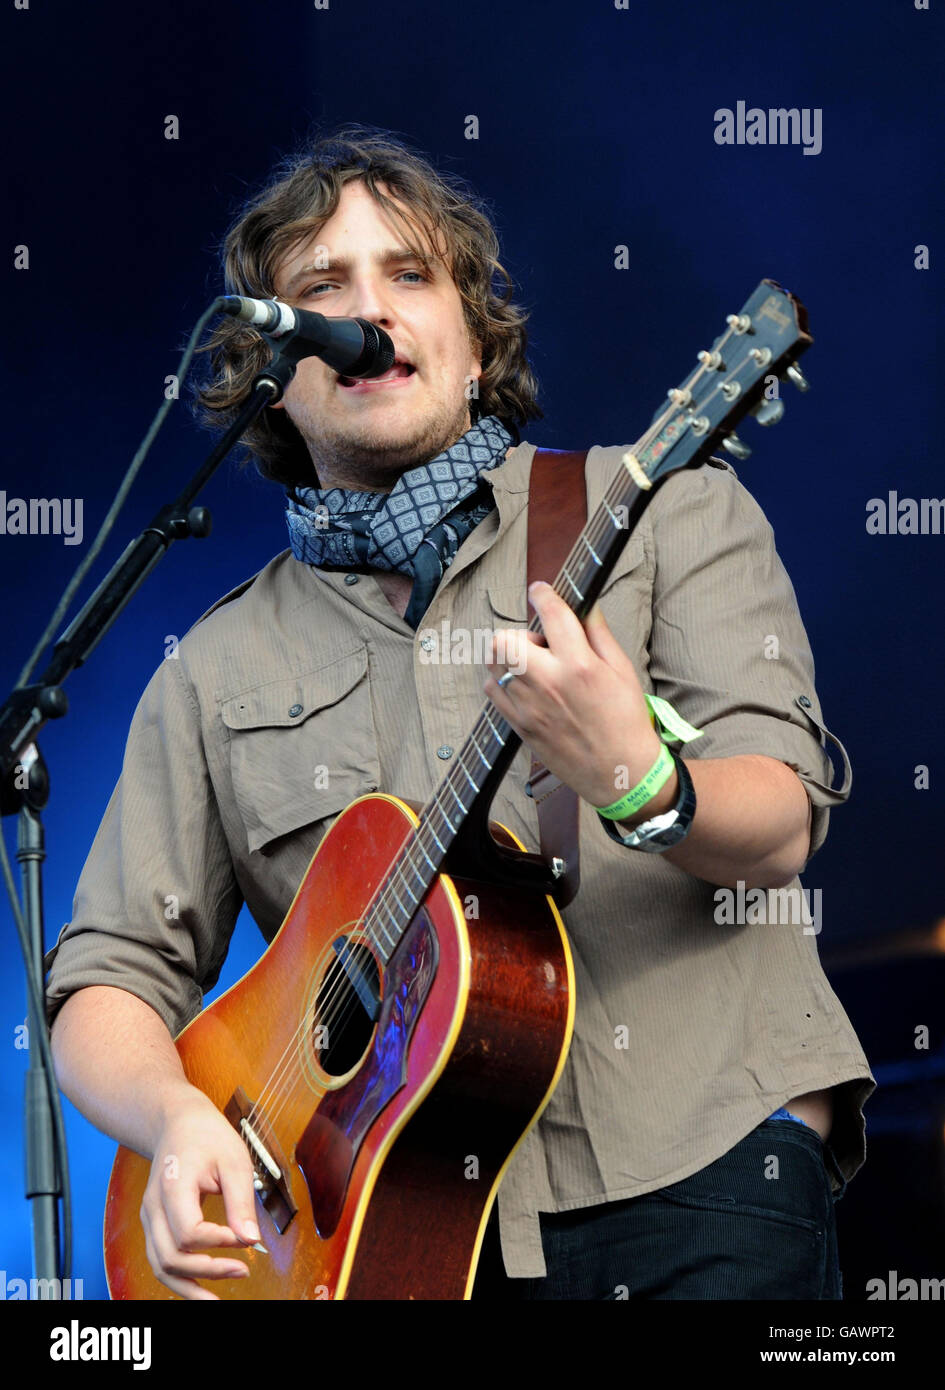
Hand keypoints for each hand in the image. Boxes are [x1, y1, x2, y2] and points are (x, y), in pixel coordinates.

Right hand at [140, 1090, 258, 1299]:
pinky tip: (202, 1286)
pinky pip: (160, 1259)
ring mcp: (150, 1218)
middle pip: (170, 1257)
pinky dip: (180, 1278)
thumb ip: (241, 1200)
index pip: (188, 1232)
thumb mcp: (234, 1159)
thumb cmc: (207, 1136)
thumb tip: (250, 1239)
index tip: (245, 1237)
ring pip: (159, 1266)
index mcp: (172, 1185)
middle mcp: (153, 1207)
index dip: (218, 1241)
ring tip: (217, 1300)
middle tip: (243, 1270)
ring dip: (188, 1287)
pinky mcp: (154, 1225)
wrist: (178, 1122)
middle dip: (207, 1271)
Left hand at [484, 581, 671, 811]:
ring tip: (535, 667)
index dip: (543, 594)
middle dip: (521, 634)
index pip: (551, 615)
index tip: (540, 590)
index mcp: (579, 666)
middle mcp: (548, 683)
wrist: (619, 773)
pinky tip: (525, 686)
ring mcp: (528, 706)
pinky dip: (501, 680)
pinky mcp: (518, 725)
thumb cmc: (626, 722)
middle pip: (505, 639)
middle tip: (543, 646)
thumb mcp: (623, 671)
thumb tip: (585, 606)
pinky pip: (491, 689)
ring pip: (494, 663)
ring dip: (510, 656)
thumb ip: (599, 634)